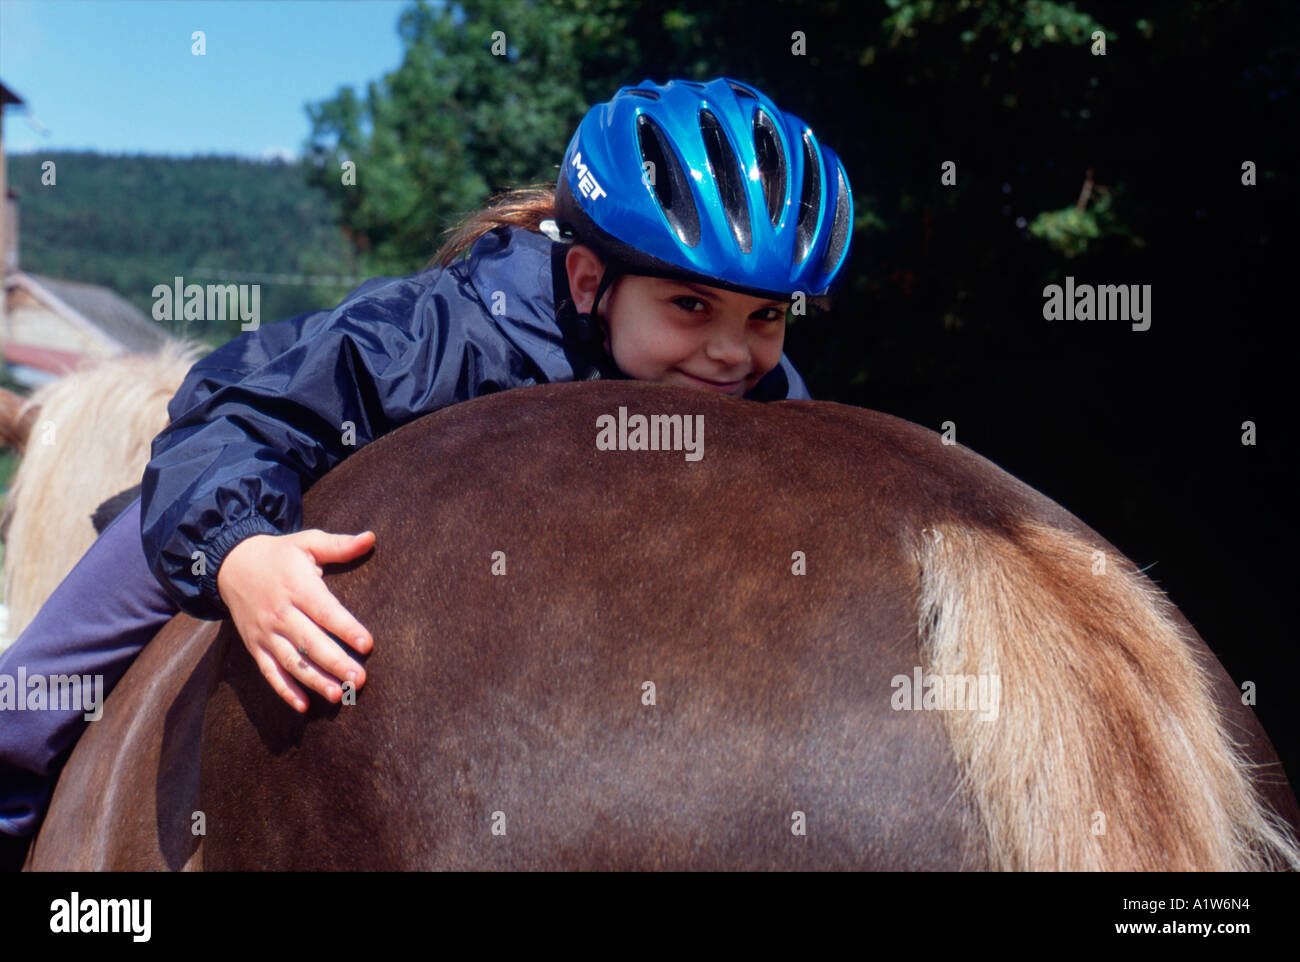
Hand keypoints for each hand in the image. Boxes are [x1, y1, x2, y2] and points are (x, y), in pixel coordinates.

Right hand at [216, 528, 375, 711]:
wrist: (231, 565)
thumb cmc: (279, 555)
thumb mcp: (307, 542)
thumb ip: (339, 545)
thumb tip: (371, 538)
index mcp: (296, 586)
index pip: (324, 610)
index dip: (346, 628)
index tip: (367, 644)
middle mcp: (280, 613)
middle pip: (309, 642)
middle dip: (335, 662)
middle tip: (360, 679)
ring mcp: (265, 633)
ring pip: (291, 662)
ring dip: (315, 680)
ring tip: (338, 695)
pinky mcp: (255, 646)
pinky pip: (269, 672)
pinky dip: (284, 690)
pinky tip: (303, 706)